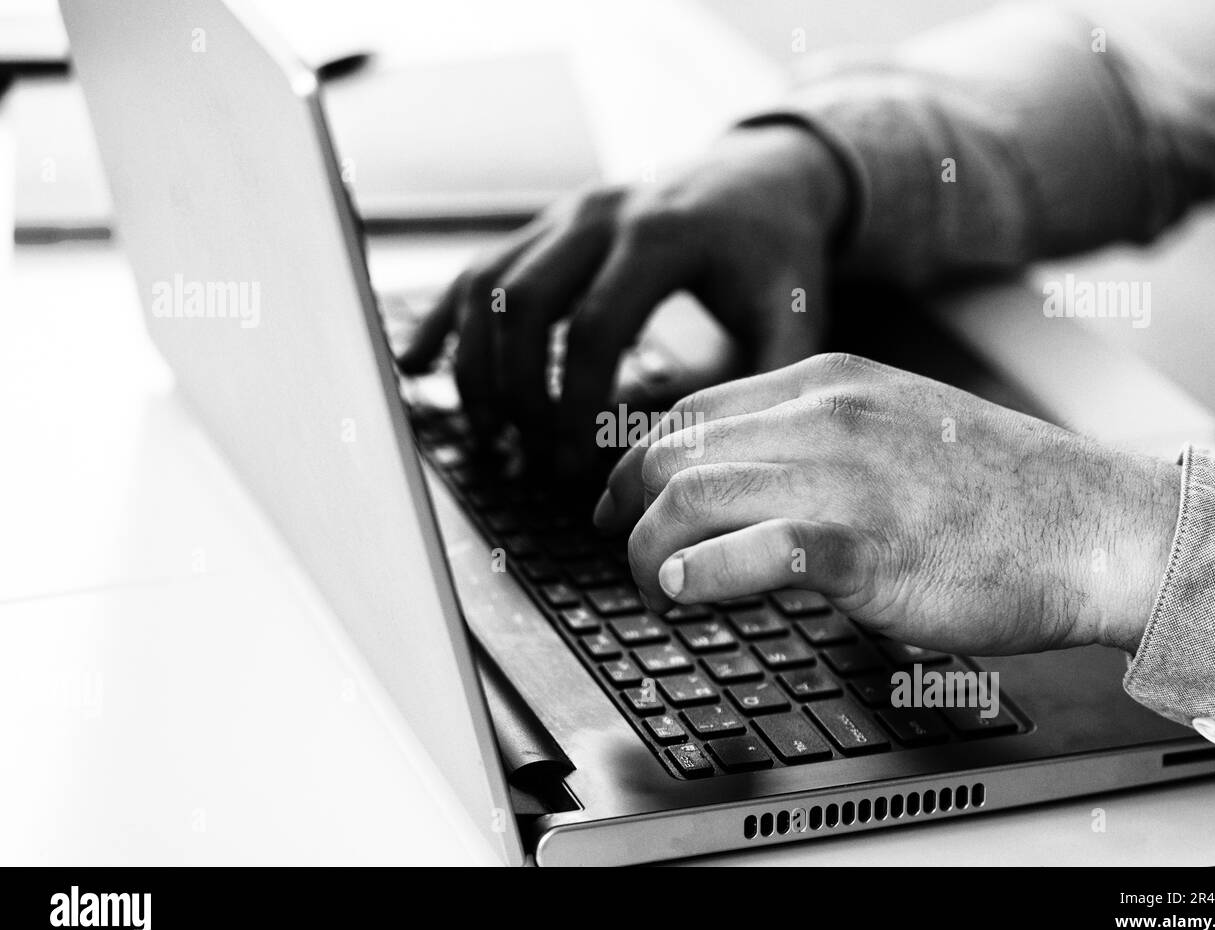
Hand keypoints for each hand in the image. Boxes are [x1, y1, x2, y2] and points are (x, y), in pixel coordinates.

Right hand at [396, 125, 846, 466]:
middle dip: (517, 395)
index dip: (576, 406)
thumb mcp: (793, 312)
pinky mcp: (545, 225)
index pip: (594, 329)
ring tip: (488, 439)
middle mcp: (600, 214)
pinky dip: (444, 322)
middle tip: (530, 461)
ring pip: (488, 289)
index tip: (575, 464)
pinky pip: (478, 271)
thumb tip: (711, 458)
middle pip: (523, 308)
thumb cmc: (778, 253)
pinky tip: (418, 368)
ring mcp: (564, 214)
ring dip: (476, 369)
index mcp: (661, 235)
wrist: (760, 177)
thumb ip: (764, 382)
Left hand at [595, 353, 1181, 655]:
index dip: (640, 460)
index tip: (624, 500)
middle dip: (628, 505)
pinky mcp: (866, 549)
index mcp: (831, 382)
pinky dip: (701, 573)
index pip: (694, 411)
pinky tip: (684, 591)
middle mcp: (827, 418)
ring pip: (694, 496)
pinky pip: (754, 550)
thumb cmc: (1004, 491)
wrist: (1097, 528)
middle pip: (676, 451)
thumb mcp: (900, 423)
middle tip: (623, 549)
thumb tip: (747, 475)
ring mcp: (846, 479)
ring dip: (649, 550)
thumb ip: (822, 436)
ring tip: (654, 588)